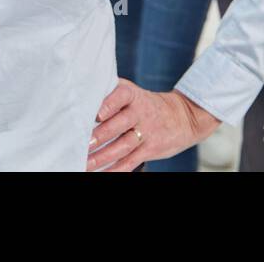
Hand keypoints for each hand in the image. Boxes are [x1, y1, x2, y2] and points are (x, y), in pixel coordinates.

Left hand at [87, 79, 220, 171]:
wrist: (182, 116)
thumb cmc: (146, 103)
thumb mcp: (133, 91)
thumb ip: (111, 92)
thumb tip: (82, 95)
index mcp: (134, 95)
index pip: (122, 96)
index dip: (109, 104)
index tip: (97, 114)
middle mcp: (141, 113)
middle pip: (120, 124)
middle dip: (101, 135)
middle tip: (83, 143)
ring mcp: (146, 133)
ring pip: (123, 146)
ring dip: (103, 156)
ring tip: (86, 163)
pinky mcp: (149, 150)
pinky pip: (130, 162)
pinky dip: (116, 170)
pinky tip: (102, 173)